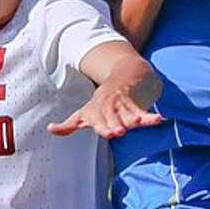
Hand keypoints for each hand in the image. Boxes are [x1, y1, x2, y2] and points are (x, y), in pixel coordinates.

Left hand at [47, 84, 163, 139]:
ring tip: (139, 123)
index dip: (103, 126)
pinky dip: (151, 117)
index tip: (108, 133)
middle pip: (115, 119)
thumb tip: (50, 129)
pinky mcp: (139, 106)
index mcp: (98, 112)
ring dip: (135, 119)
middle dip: (116, 124)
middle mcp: (111, 109)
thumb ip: (69, 125)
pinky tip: (159, 119)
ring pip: (130, 115)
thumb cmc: (102, 102)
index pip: (100, 122)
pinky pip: (145, 113)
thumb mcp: (84, 113)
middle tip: (118, 132)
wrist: (126, 75)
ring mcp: (126, 106)